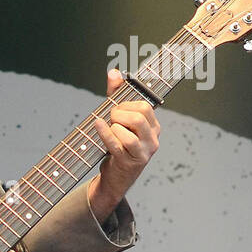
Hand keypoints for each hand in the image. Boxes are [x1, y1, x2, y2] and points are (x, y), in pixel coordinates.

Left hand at [88, 67, 160, 220]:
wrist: (115, 178)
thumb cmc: (117, 145)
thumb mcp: (118, 120)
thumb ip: (116, 95)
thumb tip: (114, 72)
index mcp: (154, 127)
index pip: (144, 106)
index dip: (126, 104)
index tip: (115, 108)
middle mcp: (153, 139)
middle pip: (140, 115)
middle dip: (119, 112)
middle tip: (109, 118)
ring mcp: (144, 152)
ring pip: (132, 129)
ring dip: (114, 125)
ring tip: (108, 128)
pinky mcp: (131, 161)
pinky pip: (119, 143)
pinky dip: (106, 132)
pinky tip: (97, 125)